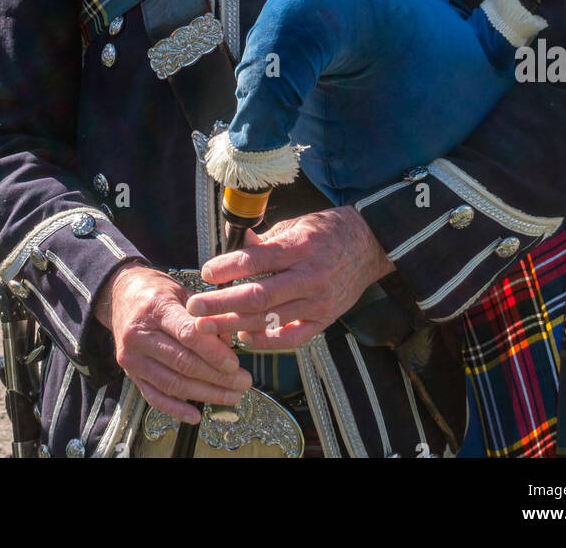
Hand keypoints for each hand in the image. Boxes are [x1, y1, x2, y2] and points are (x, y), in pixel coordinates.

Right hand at [95, 264, 252, 423]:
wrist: (120, 294)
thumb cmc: (156, 291)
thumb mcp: (183, 292)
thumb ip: (206, 315)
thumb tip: (229, 342)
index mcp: (155, 307)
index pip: (187, 334)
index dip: (213, 352)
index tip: (235, 364)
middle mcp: (140, 334)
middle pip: (182, 362)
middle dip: (217, 377)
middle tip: (242, 383)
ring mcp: (132, 357)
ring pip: (172, 383)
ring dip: (205, 394)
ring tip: (231, 396)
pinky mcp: (130, 373)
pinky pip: (154, 397)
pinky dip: (176, 409)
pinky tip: (196, 415)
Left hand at [185, 206, 394, 349]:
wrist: (370, 245)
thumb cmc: (328, 231)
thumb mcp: (296, 224)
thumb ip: (265, 240)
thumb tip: (235, 248)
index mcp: (300, 247)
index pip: (257, 260)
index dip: (228, 268)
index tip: (206, 273)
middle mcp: (310, 277)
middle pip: (258, 296)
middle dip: (221, 304)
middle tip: (195, 308)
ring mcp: (318, 302)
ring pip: (270, 319)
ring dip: (235, 324)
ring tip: (208, 326)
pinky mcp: (325, 319)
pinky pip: (292, 337)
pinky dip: (266, 341)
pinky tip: (243, 337)